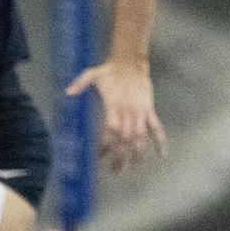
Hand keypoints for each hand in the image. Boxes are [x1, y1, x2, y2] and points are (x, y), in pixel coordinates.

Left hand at [66, 58, 165, 173]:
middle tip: (116, 170)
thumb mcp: (92, 74)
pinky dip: (160, 140)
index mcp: (113, 104)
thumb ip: (80, 83)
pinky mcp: (149, 109)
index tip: (101, 157)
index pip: (110, 130)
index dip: (106, 145)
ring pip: (140, 135)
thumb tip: (68, 92)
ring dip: (138, 152)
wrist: (131, 61)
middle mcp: (127, 110)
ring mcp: (140, 111)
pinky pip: (156, 126)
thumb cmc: (110, 70)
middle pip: (125, 137)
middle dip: (121, 155)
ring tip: (135, 166)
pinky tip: (161, 153)